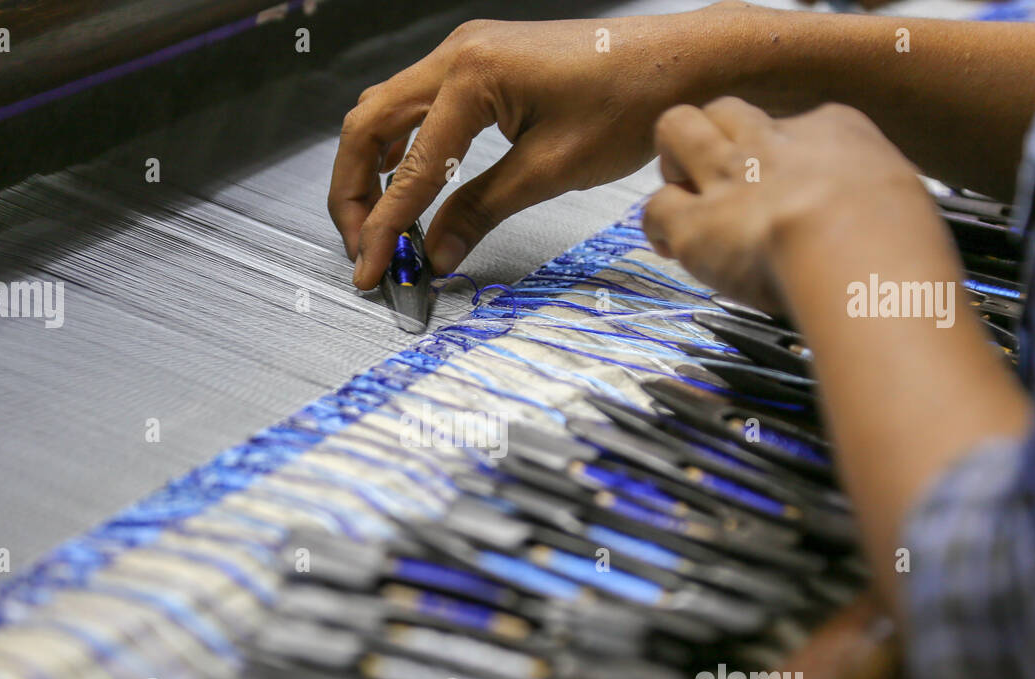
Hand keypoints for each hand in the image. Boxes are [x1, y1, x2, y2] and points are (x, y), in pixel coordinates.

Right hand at [329, 12, 728, 288]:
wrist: (680, 62)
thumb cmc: (631, 100)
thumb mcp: (550, 170)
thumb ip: (481, 211)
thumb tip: (436, 252)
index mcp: (472, 74)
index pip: (408, 168)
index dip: (383, 227)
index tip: (371, 269)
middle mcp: (458, 53)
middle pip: (367, 125)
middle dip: (354, 192)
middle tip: (361, 247)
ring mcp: (467, 53)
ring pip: (385, 111)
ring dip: (372, 168)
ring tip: (378, 223)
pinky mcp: (482, 64)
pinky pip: (418, 105)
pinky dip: (401, 147)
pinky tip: (407, 182)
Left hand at [641, 98, 935, 314]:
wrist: (852, 249)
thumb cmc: (893, 235)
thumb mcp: (902, 193)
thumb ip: (874, 194)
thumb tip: (875, 220)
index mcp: (832, 128)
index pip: (795, 122)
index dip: (780, 153)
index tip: (787, 186)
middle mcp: (771, 143)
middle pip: (724, 109)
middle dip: (714, 136)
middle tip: (718, 178)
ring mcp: (727, 178)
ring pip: (676, 129)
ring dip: (675, 160)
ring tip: (688, 197)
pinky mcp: (694, 224)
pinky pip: (654, 208)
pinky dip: (658, 227)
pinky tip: (673, 245)